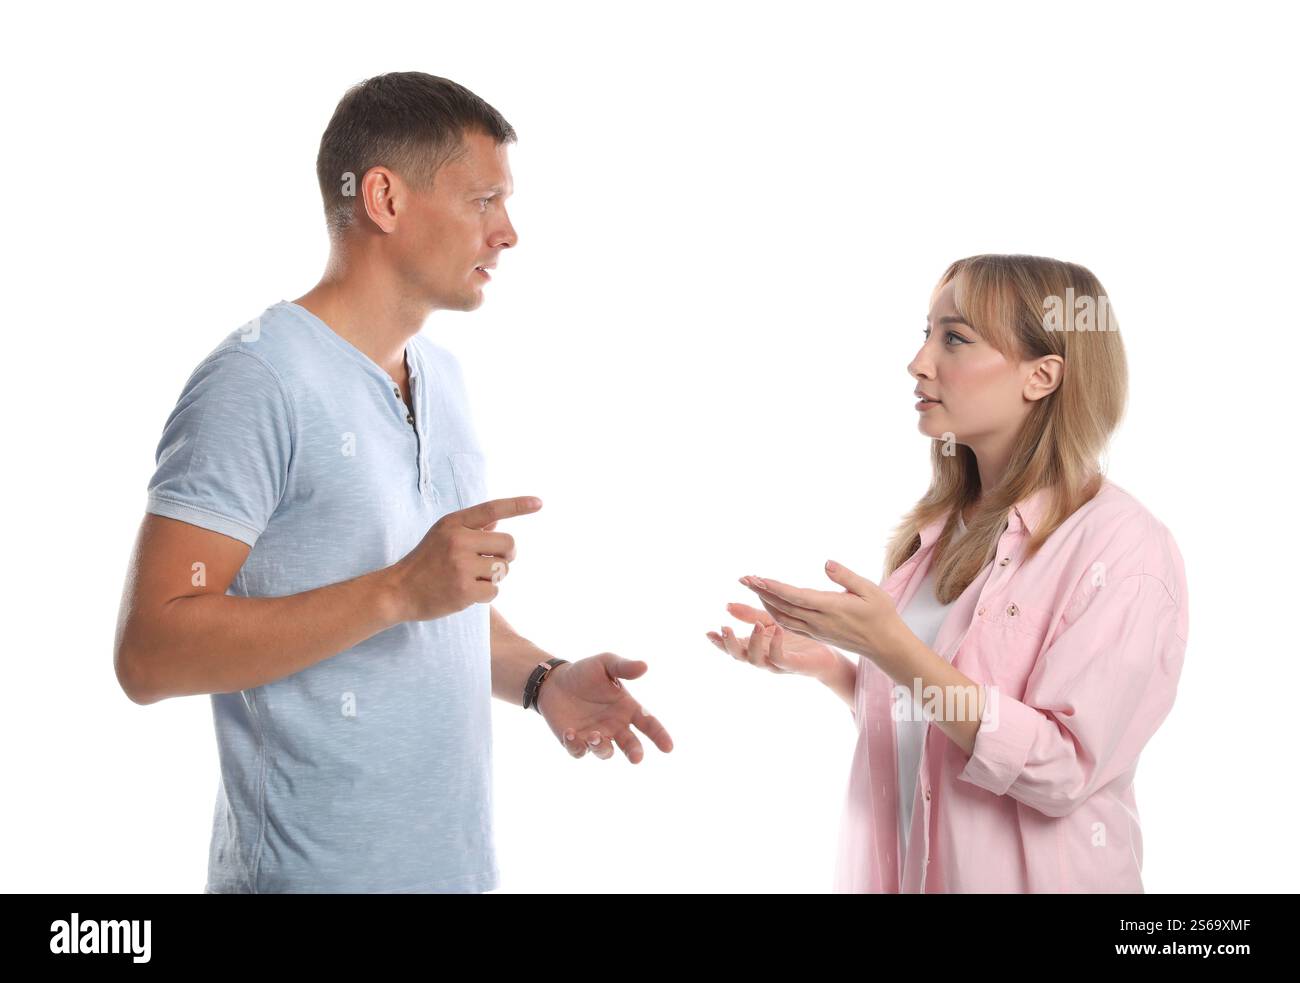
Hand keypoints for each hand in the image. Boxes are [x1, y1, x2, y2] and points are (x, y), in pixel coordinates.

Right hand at [389, 496, 541, 620]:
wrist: (398, 591)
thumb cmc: (425, 562)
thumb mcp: (443, 535)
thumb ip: (471, 528)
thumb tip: (498, 520)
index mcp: (453, 524)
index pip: (492, 509)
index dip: (518, 505)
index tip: (540, 502)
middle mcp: (458, 541)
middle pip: (509, 544)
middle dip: (507, 556)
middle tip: (492, 562)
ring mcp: (461, 566)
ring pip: (503, 570)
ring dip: (493, 577)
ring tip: (470, 579)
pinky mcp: (464, 591)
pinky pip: (495, 590)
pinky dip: (486, 594)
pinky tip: (467, 593)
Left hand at [537, 654, 673, 763]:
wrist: (554, 681)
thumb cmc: (584, 672)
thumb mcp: (605, 663)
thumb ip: (624, 667)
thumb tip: (644, 666)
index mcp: (627, 708)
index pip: (649, 724)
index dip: (660, 736)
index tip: (668, 748)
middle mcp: (615, 726)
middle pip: (630, 745)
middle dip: (634, 752)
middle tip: (636, 757)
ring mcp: (596, 736)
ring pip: (605, 752)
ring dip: (602, 747)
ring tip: (595, 736)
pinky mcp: (575, 742)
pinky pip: (579, 751)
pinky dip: (576, 746)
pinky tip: (570, 732)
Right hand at [706, 602, 840, 679]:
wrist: (826, 654)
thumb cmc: (796, 639)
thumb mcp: (770, 622)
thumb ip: (750, 615)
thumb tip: (727, 605)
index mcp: (755, 647)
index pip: (732, 647)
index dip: (719, 642)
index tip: (708, 632)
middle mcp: (762, 657)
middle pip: (739, 656)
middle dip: (729, 644)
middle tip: (724, 628)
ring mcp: (776, 663)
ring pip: (756, 659)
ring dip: (754, 642)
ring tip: (756, 624)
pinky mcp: (793, 664)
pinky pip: (780, 658)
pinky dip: (776, 645)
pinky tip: (778, 630)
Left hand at [737, 562, 906, 661]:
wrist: (886, 645)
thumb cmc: (881, 614)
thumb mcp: (870, 590)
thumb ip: (846, 577)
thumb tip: (826, 563)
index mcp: (831, 607)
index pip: (794, 596)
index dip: (772, 587)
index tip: (755, 577)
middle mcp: (819, 621)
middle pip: (782, 606)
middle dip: (761, 592)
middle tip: (743, 578)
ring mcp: (817, 630)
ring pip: (783, 617)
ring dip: (765, 602)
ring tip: (753, 587)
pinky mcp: (817, 635)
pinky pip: (790, 625)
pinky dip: (775, 614)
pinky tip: (769, 605)